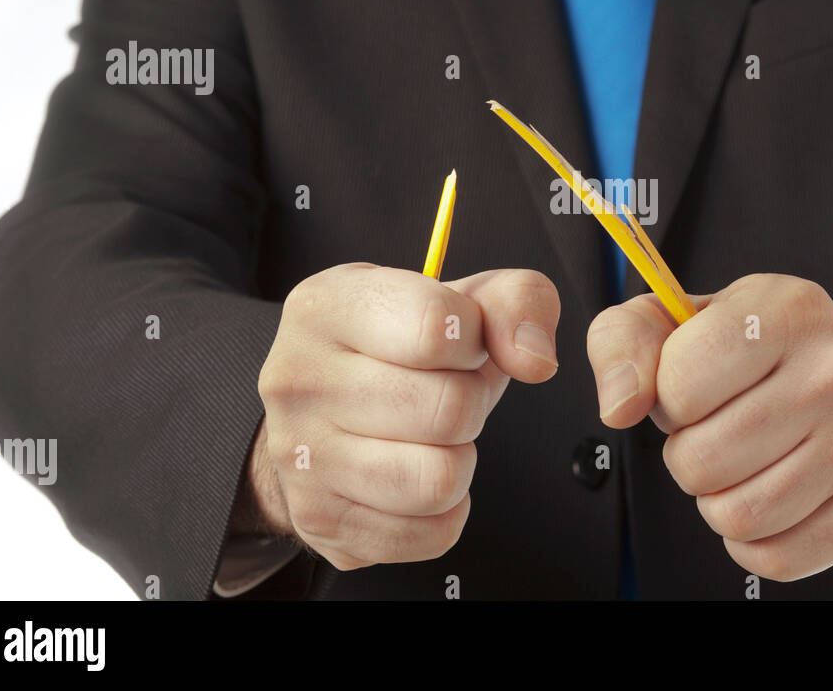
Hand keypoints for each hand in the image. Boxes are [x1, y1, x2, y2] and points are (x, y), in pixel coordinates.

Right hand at [240, 263, 560, 570]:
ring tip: (430, 436)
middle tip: (446, 393)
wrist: (329, 405)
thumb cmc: (403, 345)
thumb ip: (517, 303)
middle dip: (471, 403)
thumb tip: (535, 360)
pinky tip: (417, 473)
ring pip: (439, 481)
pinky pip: (431, 535)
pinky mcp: (319, 521)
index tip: (459, 345)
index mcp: (326, 306)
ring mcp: (299, 457)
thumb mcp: (463, 297)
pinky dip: (446, 512)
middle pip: (449, 410)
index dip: (474, 341)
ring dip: (458, 459)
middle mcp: (296, 379)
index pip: (436, 328)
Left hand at [586, 273, 832, 581]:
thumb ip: (622, 343)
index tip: (694, 388)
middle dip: (688, 457)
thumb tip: (620, 406)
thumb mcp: (670, 320)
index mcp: (785, 308)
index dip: (668, 401)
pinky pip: (780, 560)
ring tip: (743, 464)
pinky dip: (754, 545)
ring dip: (719, 502)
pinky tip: (768, 501)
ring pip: (738, 517)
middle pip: (702, 462)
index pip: (679, 388)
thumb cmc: (740, 351)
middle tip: (717, 431)